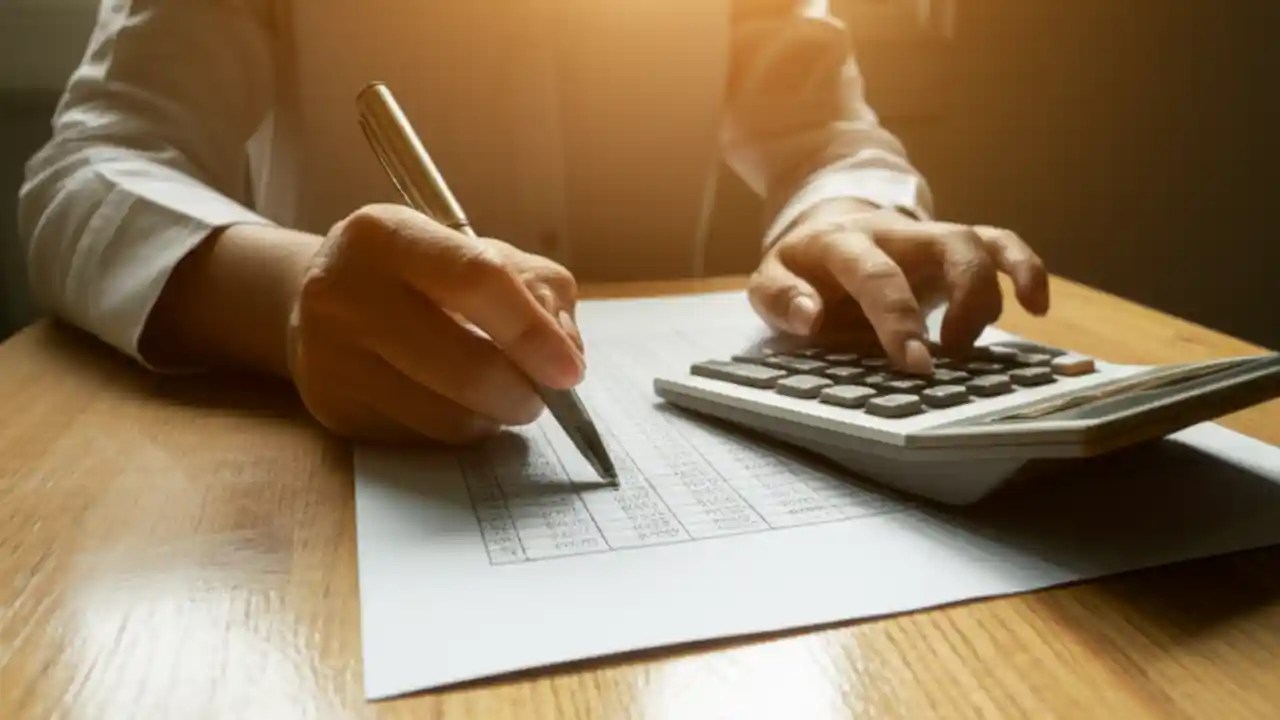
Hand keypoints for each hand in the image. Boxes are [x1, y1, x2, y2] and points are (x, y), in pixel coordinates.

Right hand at [287, 204, 584, 443]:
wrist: (316, 300)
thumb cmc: (421, 274)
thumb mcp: (479, 252)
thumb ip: (539, 288)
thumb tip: (568, 351)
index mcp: (386, 234)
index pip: (477, 281)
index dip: (533, 331)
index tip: (570, 371)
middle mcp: (344, 291)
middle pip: (466, 365)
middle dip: (522, 392)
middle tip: (541, 397)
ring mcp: (331, 355)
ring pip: (448, 415)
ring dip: (493, 416)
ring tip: (498, 396)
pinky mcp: (332, 409)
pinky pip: (422, 438)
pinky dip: (457, 429)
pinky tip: (454, 404)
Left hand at [748, 198, 1048, 373]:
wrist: (824, 224)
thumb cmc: (803, 268)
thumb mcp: (770, 280)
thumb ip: (781, 298)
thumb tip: (809, 316)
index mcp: (843, 242)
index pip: (877, 274)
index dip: (899, 318)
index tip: (916, 364)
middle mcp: (894, 233)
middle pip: (947, 245)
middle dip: (963, 301)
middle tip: (949, 358)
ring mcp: (927, 236)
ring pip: (978, 242)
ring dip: (989, 292)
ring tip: (969, 346)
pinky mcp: (953, 244)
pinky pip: (998, 242)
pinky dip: (1024, 268)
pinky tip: (1037, 306)